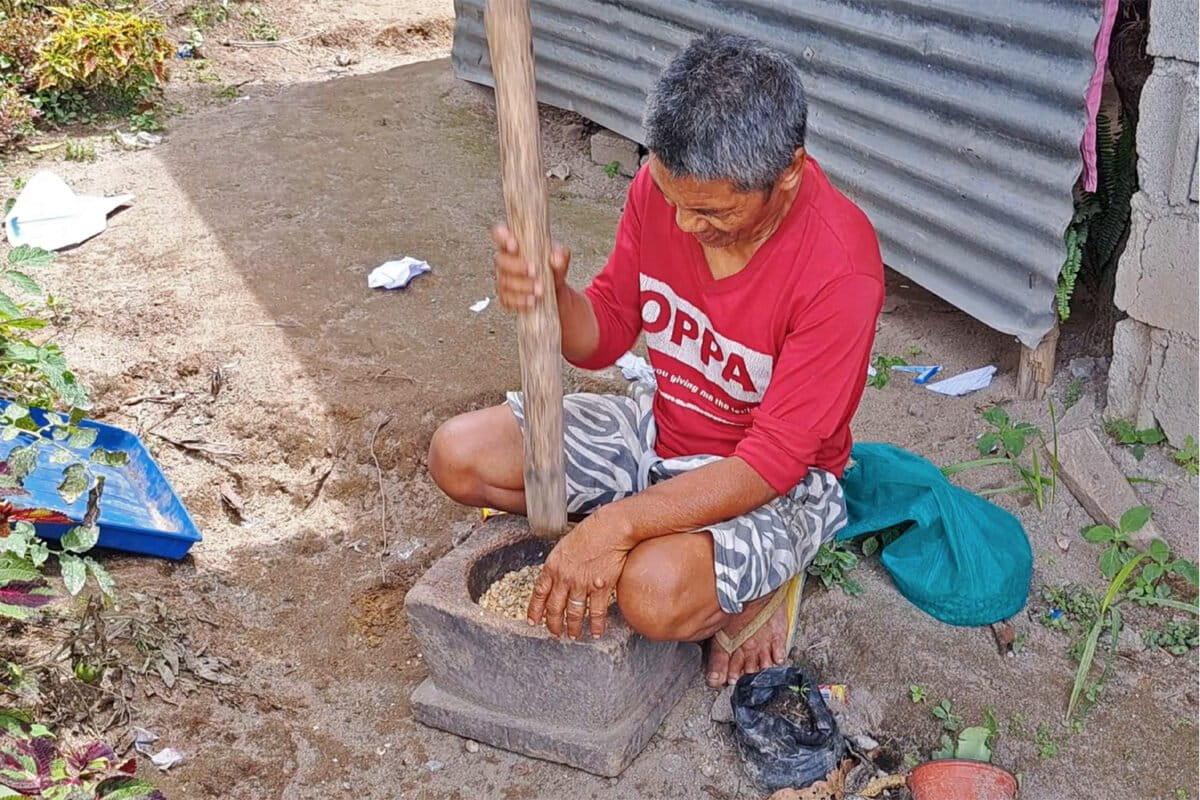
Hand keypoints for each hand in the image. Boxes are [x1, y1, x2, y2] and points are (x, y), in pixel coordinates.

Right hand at [493, 223, 570, 310]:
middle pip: (500, 261)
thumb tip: (555, 258)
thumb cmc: (551, 269)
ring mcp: (505, 280)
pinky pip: (507, 300)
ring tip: (540, 289)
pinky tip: (532, 301)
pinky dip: (520, 301)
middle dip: (516, 266)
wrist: (556, 294)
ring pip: (504, 282)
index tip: (514, 245)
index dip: (502, 237)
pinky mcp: (507, 297)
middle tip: (534, 271)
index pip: (499, 234)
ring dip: (522, 286)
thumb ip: (560, 255)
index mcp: (515, 245)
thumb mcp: (560, 259)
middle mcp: (506, 261)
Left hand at [527, 514, 630, 639]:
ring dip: (573, 628)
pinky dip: (597, 625)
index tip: (533, 621)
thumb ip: (559, 564)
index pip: (539, 593)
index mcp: (553, 566)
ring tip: (573, 635)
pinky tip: (596, 632)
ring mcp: (582, 584)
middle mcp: (564, 578)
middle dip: (553, 624)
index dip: (534, 610)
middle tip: (555, 633)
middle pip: (554, 609)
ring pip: (573, 614)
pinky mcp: (600, 588)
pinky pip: (596, 612)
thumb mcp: (565, 546)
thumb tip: (556, 578)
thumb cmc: (590, 532)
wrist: (611, 528)